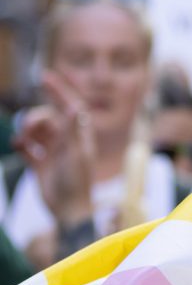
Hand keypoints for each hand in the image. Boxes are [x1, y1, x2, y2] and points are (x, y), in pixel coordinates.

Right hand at [19, 71, 96, 228]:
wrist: (68, 209)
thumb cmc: (77, 182)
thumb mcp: (75, 154)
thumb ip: (74, 131)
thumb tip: (76, 108)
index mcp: (78, 135)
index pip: (69, 106)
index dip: (59, 90)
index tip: (45, 76)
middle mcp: (65, 141)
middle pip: (45, 118)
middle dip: (33, 119)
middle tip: (26, 129)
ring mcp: (52, 152)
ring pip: (34, 131)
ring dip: (26, 132)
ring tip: (22, 140)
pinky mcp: (40, 164)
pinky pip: (27, 147)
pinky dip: (21, 145)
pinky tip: (19, 147)